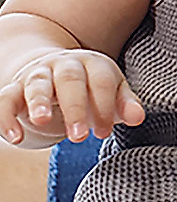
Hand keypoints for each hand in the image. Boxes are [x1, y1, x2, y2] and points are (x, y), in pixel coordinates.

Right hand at [0, 48, 144, 146]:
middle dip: (75, 107)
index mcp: (93, 63)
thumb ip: (125, 104)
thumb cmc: (90, 87)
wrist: (54, 72)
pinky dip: (7, 116)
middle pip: (70, 80)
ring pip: (37, 84)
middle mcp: (64, 64)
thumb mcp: (110, 92)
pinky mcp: (15, 88)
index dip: (104, 106)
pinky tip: (15, 137)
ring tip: (42, 122)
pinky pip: (6, 99)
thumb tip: (139, 118)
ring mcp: (38, 74)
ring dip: (39, 103)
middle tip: (80, 137)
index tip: (104, 133)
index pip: (101, 81)